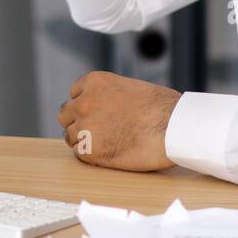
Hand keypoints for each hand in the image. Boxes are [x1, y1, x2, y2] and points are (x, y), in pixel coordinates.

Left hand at [57, 70, 179, 171]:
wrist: (172, 128)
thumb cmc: (163, 108)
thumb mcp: (132, 88)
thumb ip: (112, 96)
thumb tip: (107, 108)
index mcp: (95, 82)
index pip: (75, 93)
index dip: (86, 104)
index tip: (97, 113)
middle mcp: (84, 102)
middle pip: (66, 115)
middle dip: (78, 122)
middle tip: (97, 131)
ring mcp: (84, 126)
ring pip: (70, 136)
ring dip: (84, 140)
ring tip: (108, 144)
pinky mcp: (88, 150)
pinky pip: (79, 154)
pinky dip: (92, 155)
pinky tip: (110, 153)